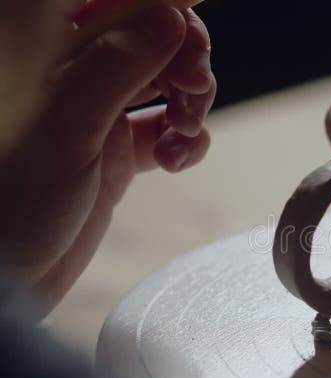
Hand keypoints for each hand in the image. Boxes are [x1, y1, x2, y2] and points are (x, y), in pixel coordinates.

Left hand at [0, 1, 215, 314]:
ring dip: (190, 102)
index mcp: (39, 50)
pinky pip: (165, 127)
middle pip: (148, 34)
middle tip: (196, 89)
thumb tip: (167, 19)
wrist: (7, 280)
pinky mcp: (114, 150)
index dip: (160, 9)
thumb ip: (116, 69)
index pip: (113, 4)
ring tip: (187, 133)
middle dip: (183, 57)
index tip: (190, 27)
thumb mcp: (65, 132)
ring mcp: (94, 111)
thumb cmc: (10, 208)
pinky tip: (179, 159)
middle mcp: (69, 73)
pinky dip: (185, 140)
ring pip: (164, 79)